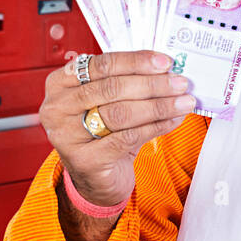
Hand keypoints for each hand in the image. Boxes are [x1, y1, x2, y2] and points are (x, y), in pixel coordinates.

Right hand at [38, 50, 195, 207]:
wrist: (94, 179)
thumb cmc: (102, 133)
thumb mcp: (106, 102)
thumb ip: (125, 81)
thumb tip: (165, 68)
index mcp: (60, 83)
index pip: (102, 64)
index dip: (136, 62)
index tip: (165, 63)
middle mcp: (57, 107)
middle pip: (112, 88)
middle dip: (152, 84)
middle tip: (181, 83)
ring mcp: (67, 135)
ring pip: (121, 113)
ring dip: (158, 106)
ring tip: (184, 101)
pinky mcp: (85, 160)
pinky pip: (128, 138)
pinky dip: (156, 127)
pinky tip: (174, 120)